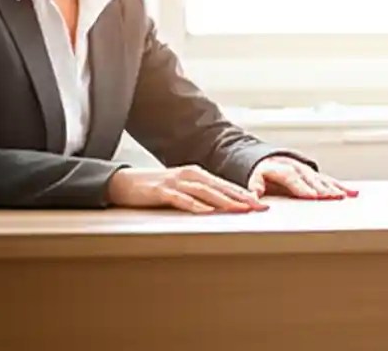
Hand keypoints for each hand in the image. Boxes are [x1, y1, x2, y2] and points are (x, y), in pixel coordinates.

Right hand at [106, 165, 267, 213]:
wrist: (125, 183)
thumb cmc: (156, 188)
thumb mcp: (183, 189)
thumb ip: (201, 195)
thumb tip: (224, 207)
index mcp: (198, 175)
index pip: (226, 185)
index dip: (245, 194)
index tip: (262, 204)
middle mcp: (190, 175)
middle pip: (220, 187)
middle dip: (241, 197)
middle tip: (259, 207)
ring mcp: (176, 182)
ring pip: (205, 192)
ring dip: (224, 201)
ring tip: (240, 209)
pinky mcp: (161, 191)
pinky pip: (181, 199)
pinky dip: (195, 205)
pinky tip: (206, 212)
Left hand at [248, 156, 358, 200]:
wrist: (269, 159)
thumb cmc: (263, 172)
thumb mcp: (254, 177)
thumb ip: (255, 187)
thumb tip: (255, 196)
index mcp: (282, 168)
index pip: (293, 178)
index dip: (302, 187)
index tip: (312, 196)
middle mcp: (298, 168)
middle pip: (311, 179)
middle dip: (323, 188)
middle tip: (333, 197)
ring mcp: (308, 171)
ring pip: (322, 180)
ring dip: (333, 188)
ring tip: (343, 196)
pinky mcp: (316, 175)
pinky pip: (330, 181)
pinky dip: (341, 187)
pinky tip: (352, 193)